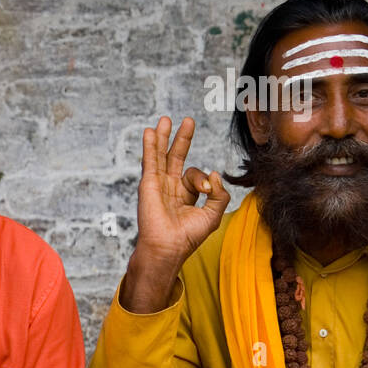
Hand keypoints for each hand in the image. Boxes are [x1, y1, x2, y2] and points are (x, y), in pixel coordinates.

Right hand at [121, 116, 229, 312]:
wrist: (168, 247)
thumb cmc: (188, 237)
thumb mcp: (213, 214)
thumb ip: (219, 194)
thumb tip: (214, 173)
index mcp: (184, 196)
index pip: (196, 176)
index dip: (204, 179)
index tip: (206, 189)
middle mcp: (169, 188)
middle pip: (176, 158)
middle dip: (182, 139)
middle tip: (188, 121)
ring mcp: (157, 185)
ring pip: (161, 156)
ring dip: (164, 137)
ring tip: (165, 120)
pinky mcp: (148, 184)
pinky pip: (150, 160)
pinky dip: (150, 145)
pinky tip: (151, 131)